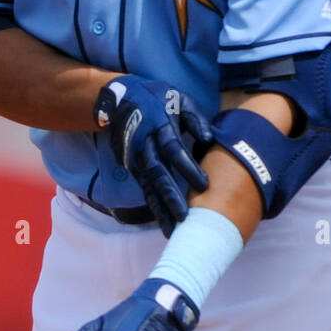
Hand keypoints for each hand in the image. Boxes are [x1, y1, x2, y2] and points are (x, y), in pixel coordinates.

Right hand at [97, 76, 213, 235]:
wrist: (120, 98)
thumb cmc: (158, 99)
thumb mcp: (179, 99)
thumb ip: (195, 118)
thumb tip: (209, 139)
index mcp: (158, 127)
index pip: (173, 150)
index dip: (188, 168)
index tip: (204, 185)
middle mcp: (144, 146)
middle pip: (157, 175)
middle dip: (171, 198)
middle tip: (185, 219)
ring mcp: (135, 158)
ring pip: (148, 187)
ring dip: (160, 210)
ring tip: (174, 232)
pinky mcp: (132, 167)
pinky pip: (145, 189)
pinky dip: (154, 207)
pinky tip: (165, 223)